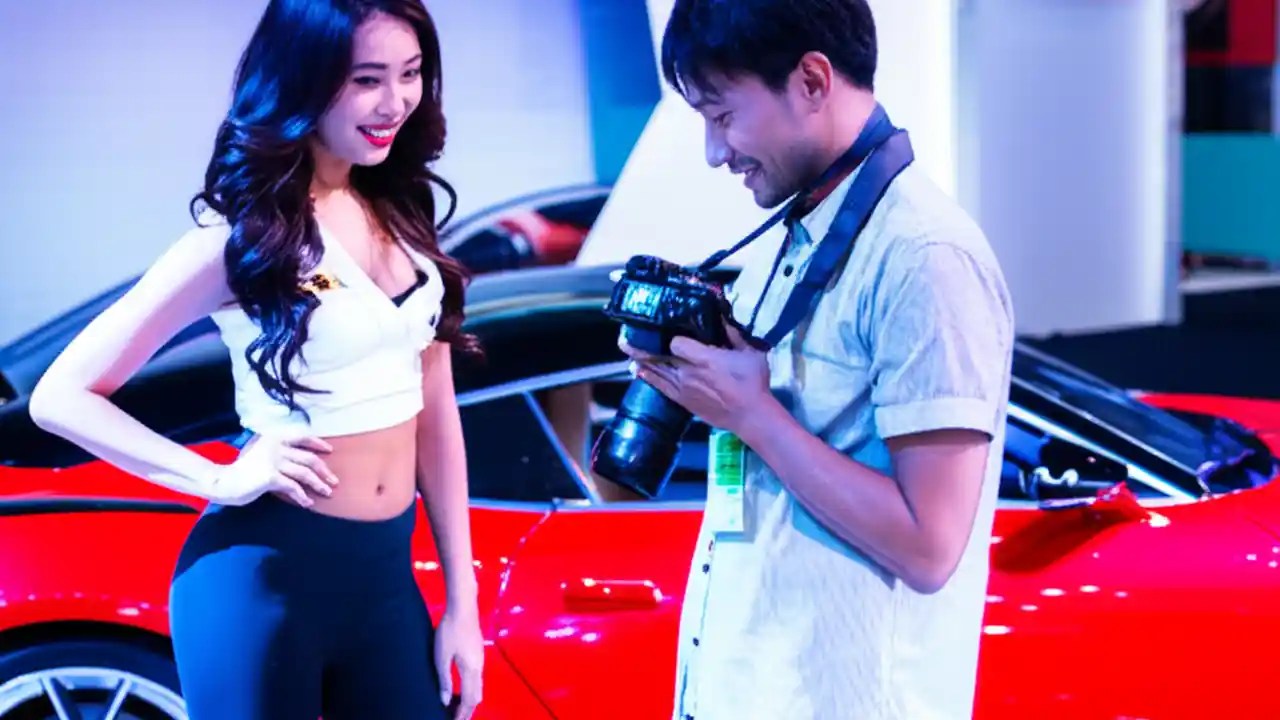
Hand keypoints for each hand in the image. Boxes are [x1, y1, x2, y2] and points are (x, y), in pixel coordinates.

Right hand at [209, 434, 338, 507]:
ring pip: (304, 473)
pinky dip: (302, 496)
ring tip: (327, 493)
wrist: (224, 481)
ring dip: (318, 484)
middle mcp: (276, 446)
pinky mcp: (270, 477)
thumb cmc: (243, 469)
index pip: (302, 437)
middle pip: (309, 458)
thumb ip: (279, 452)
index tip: (330, 450)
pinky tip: (308, 503)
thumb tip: (303, 462)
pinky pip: (293, 487)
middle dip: (324, 470)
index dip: (318, 443)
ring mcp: (273, 461)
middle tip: (334, 481)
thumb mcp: (261, 452)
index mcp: (274, 437)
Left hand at [435, 606, 483, 718]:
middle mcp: (479, 668)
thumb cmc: (450, 631)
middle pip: (477, 696)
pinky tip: (461, 687)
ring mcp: (481, 659)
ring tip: (457, 707)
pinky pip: (477, 678)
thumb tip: (445, 700)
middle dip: (468, 710)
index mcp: (471, 670)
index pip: (469, 700)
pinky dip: (470, 689)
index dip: (462, 714)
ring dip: (469, 699)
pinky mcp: (478, 653)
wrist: (463, 607)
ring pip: (478, 687)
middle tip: (456, 718)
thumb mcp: (442, 657)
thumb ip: (445, 679)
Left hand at [620, 322, 772, 432]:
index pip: (677, 343)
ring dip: (641, 361)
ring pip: (657, 371)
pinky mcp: (683, 401)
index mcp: (704, 358)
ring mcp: (683, 388)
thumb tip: (723, 315)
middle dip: (642, 347)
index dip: (673, 337)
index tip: (674, 332)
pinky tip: (639, 372)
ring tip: (626, 350)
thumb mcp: (750, 352)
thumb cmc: (752, 382)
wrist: (750, 415)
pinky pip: (661, 388)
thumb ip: (734, 333)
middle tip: (625, 338)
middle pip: (659, 356)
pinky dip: (649, 379)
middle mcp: (688, 373)